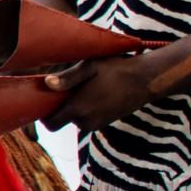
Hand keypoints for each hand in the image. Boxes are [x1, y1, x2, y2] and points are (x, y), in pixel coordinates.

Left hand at [48, 49, 169, 131]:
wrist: (146, 80)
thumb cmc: (116, 70)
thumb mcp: (90, 67)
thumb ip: (68, 78)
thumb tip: (47, 84)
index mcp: (79, 108)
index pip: (51, 124)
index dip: (44, 115)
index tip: (46, 100)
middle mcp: (87, 121)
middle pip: (62, 121)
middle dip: (60, 108)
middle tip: (66, 90)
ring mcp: (98, 123)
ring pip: (76, 119)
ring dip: (75, 108)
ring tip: (84, 89)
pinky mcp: (106, 122)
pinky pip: (88, 119)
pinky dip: (87, 110)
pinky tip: (95, 94)